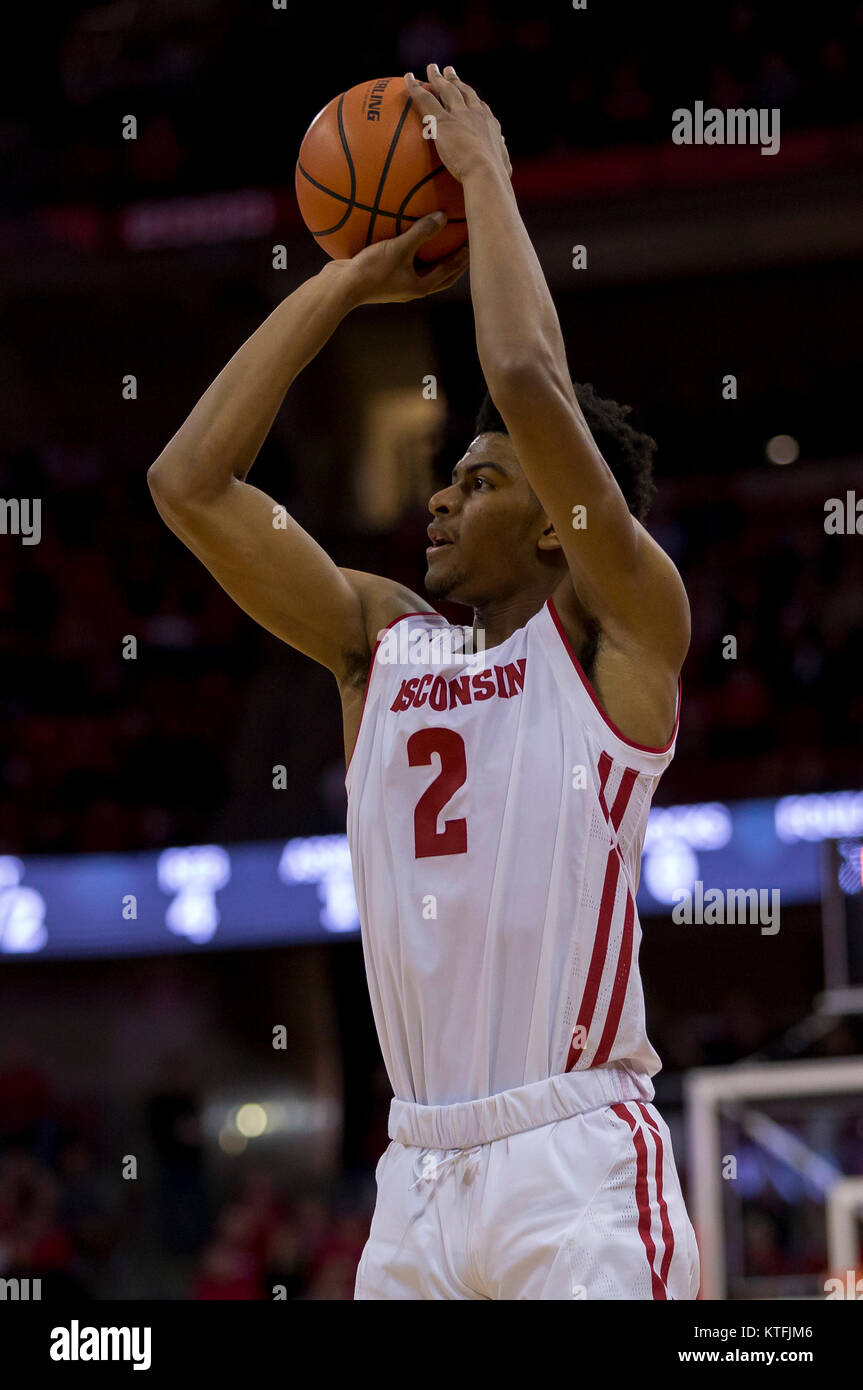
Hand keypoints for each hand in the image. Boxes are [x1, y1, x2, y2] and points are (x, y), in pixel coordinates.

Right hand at [328, 211, 469, 305]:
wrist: (339, 288)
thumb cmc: (370, 272)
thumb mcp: (399, 248)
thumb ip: (421, 232)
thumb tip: (442, 216)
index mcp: (420, 287)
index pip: (450, 272)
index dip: (465, 259)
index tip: (478, 244)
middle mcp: (411, 289)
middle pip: (440, 275)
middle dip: (454, 263)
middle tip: (466, 245)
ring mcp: (396, 286)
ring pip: (421, 270)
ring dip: (432, 257)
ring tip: (439, 241)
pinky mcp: (382, 278)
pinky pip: (402, 262)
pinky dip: (408, 251)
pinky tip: (404, 234)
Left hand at [405, 64, 511, 183]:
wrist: (486, 172)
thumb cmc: (495, 176)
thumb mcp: (503, 168)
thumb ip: (502, 164)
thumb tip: (506, 168)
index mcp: (490, 125)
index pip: (480, 108)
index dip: (473, 100)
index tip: (468, 93)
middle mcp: (475, 114)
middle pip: (464, 92)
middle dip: (456, 81)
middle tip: (448, 71)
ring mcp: (459, 115)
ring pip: (446, 90)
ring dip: (437, 78)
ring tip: (431, 69)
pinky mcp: (442, 121)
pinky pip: (425, 100)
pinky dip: (415, 88)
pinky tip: (408, 79)